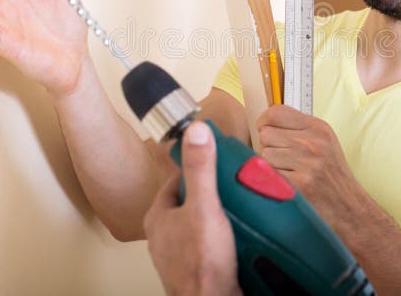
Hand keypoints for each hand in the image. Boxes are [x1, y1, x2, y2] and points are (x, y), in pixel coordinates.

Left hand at [143, 122, 240, 295]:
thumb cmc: (201, 266)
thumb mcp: (205, 206)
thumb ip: (201, 169)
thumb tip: (196, 133)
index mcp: (159, 217)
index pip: (176, 181)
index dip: (197, 169)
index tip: (214, 160)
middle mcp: (165, 236)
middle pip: (190, 202)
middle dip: (213, 194)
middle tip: (233, 186)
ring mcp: (180, 253)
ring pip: (201, 224)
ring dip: (221, 217)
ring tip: (241, 209)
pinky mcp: (198, 267)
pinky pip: (211, 244)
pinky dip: (225, 238)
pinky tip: (240, 236)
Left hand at [256, 106, 363, 229]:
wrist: (350, 209)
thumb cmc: (332, 177)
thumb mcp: (324, 143)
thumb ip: (298, 130)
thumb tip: (265, 123)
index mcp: (319, 128)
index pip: (276, 112)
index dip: (264, 122)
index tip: (265, 131)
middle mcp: (314, 143)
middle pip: (266, 134)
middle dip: (268, 147)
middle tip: (283, 161)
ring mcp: (308, 163)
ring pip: (264, 155)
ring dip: (270, 166)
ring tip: (288, 174)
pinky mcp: (301, 184)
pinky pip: (269, 174)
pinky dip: (272, 181)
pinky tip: (287, 185)